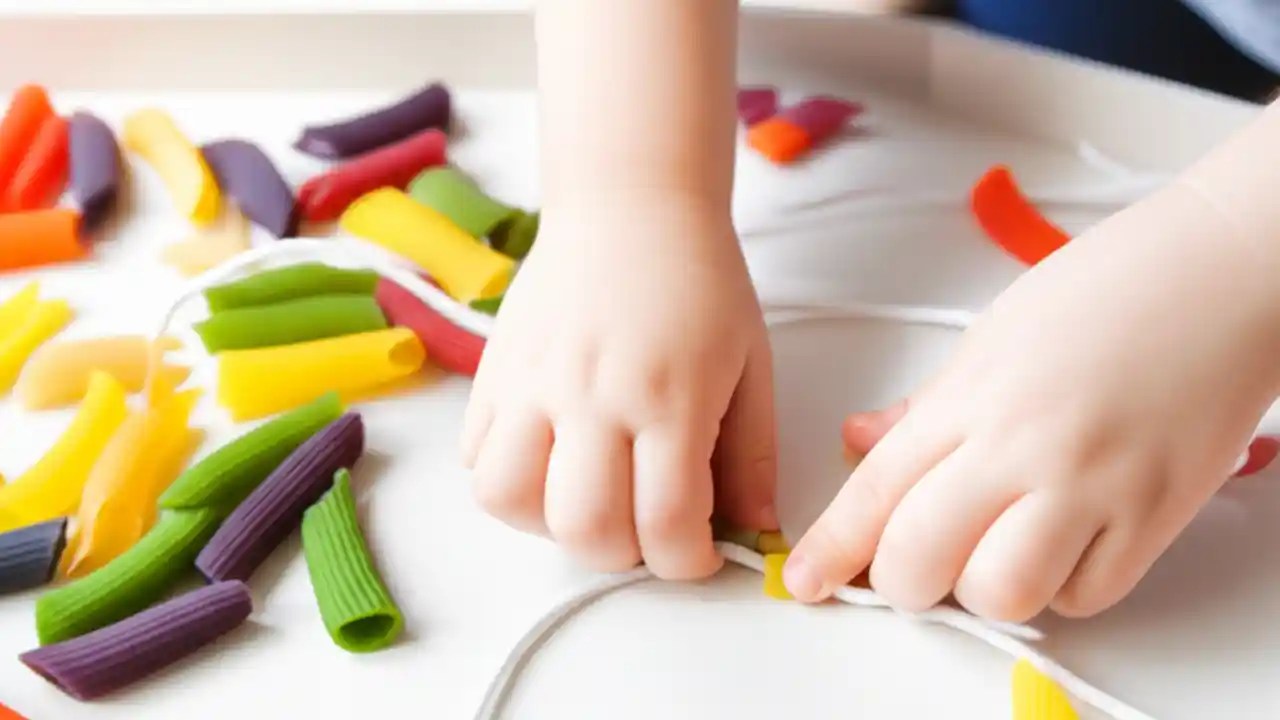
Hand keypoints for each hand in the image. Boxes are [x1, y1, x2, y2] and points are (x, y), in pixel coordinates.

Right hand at [463, 197, 777, 578]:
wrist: (629, 204)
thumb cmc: (698, 280)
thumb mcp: (750, 364)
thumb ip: (752, 455)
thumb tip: (753, 528)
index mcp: (669, 396)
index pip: (666, 524)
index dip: (686, 562)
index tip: (695, 553)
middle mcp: (592, 395)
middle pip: (585, 529)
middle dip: (623, 555)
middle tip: (646, 527)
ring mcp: (532, 383)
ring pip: (509, 501)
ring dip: (550, 522)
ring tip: (586, 495)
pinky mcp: (493, 372)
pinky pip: (476, 458)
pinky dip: (510, 478)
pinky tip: (549, 457)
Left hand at [787, 180, 1279, 619]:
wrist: (1226, 272)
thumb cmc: (1112, 290)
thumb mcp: (993, 334)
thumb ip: (926, 407)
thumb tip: (859, 442)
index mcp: (972, 396)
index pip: (875, 491)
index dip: (832, 547)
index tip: (805, 578)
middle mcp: (1024, 444)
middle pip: (921, 558)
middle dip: (901, 581)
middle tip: (914, 564)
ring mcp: (1093, 483)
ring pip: (1002, 592)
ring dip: (986, 589)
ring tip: (999, 550)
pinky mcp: (1156, 513)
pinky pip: (1087, 594)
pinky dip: (1064, 587)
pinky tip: (1065, 543)